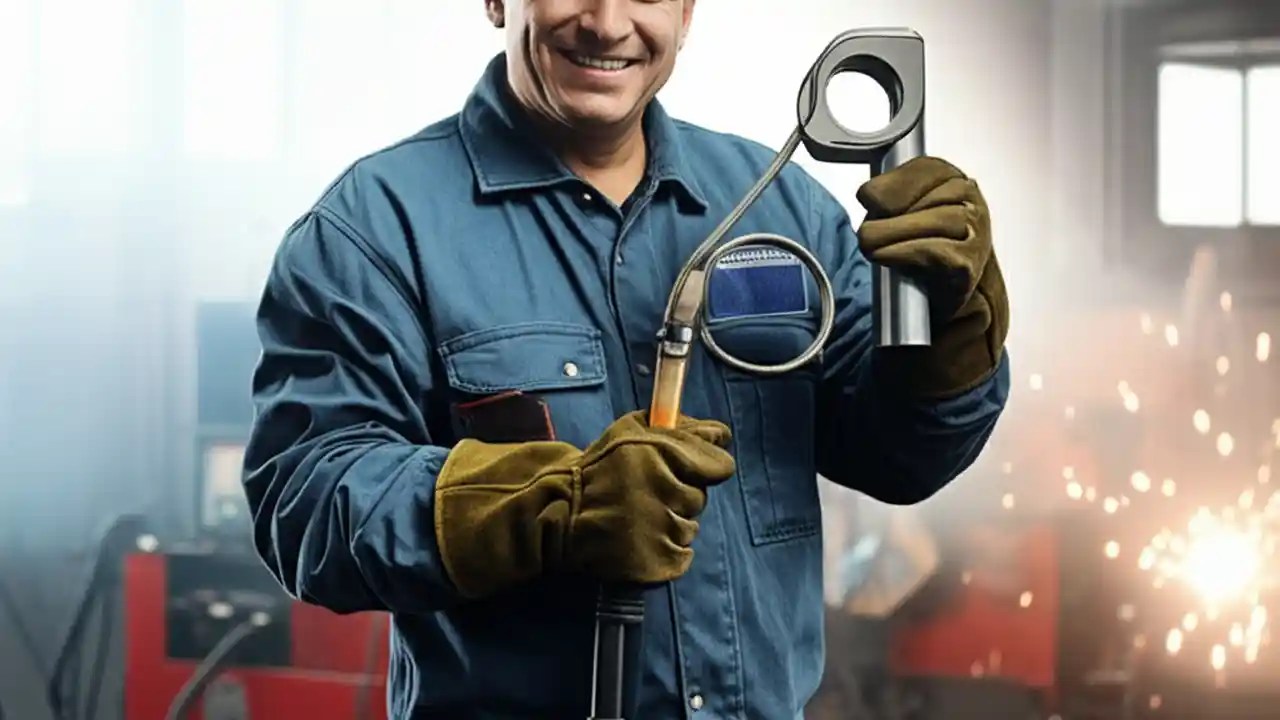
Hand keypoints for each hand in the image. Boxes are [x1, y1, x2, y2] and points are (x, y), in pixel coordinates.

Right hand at [434, 410, 734, 598]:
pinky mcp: (656, 563)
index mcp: (660, 453)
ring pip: (690, 527)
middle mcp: (663, 491)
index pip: (718, 465)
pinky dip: (667, 551)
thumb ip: (682, 428)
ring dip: (670, 523)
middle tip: (643, 494)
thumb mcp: (634, 431)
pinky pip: (681, 555)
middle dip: (678, 494)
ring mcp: (660, 530)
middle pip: (700, 496)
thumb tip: (723, 435)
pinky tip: (639, 539)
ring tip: (636, 517)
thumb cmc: (601, 466)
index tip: (685, 469)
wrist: (558, 512)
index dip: (703, 466)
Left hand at [855, 156, 1008, 396]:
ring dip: (890, 236)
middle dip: (888, 216)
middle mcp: (971, 202)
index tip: (869, 199)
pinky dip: (903, 254)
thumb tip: (868, 195)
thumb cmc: (920, 254)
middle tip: (869, 234)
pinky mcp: (968, 264)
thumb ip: (890, 197)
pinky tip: (886, 258)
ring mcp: (976, 233)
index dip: (892, 184)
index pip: (926, 168)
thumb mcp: (902, 216)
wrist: (943, 307)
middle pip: (923, 198)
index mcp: (955, 182)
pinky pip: (932, 251)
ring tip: (872, 248)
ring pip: (929, 222)